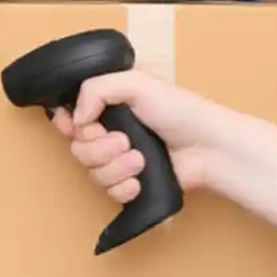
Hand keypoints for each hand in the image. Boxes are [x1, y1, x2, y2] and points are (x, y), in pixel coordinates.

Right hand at [50, 70, 209, 202]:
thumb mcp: (137, 83)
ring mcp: (120, 161)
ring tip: (140, 159)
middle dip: (98, 147)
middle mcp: (111, 134)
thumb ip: (96, 89)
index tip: (76, 127)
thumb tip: (75, 117)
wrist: (208, 148)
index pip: (71, 117)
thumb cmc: (180, 111)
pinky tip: (139, 181)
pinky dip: (123, 187)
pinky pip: (109, 193)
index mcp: (109, 107)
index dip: (68, 125)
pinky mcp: (131, 184)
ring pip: (93, 173)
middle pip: (78, 148)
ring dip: (115, 167)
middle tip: (123, 140)